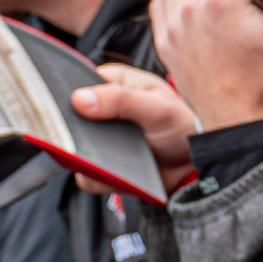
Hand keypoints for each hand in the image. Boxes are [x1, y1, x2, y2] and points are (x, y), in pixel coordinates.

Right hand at [70, 62, 198, 192]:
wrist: (194, 166)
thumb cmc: (182, 127)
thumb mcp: (158, 108)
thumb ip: (122, 101)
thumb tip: (79, 99)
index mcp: (114, 83)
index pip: (76, 83)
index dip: (68, 95)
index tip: (71, 109)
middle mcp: (101, 109)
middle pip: (69, 119)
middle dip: (75, 132)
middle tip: (97, 140)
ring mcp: (99, 138)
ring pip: (73, 148)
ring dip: (86, 158)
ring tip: (114, 159)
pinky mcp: (101, 163)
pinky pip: (85, 173)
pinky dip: (95, 178)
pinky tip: (115, 176)